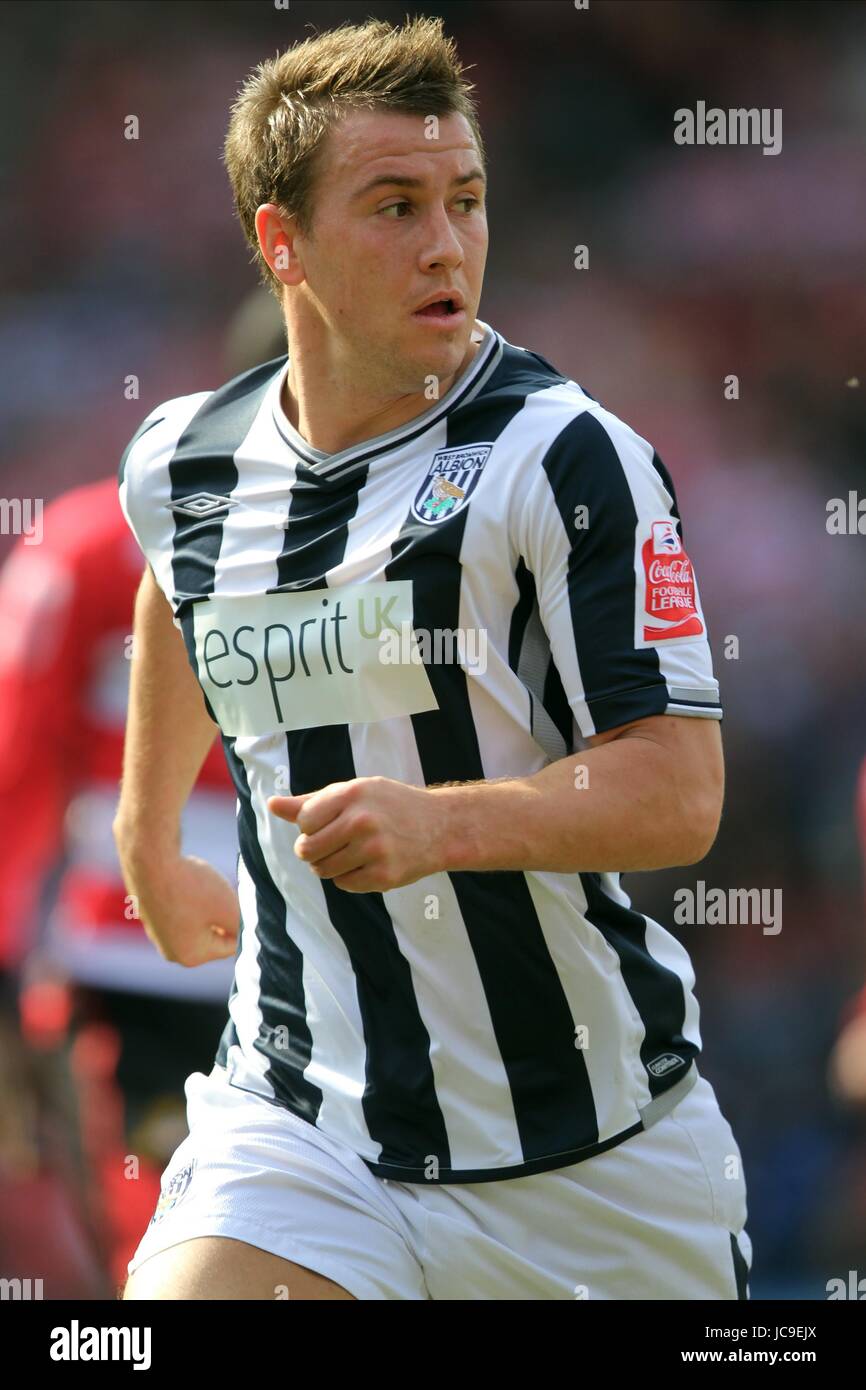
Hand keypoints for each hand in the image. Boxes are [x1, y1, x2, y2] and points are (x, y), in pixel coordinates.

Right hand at [118, 850, 239, 967]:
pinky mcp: (151, 915)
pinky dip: (188, 896)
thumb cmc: (191, 887)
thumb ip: (241, 926)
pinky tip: (184, 881)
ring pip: (198, 919)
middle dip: (220, 914)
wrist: (149, 860)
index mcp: (191, 956)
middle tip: (216, 892)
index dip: (238, 921)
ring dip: (206, 904)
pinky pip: (182, 909)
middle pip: (213, 934)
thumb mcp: (229, 908)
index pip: (230, 945)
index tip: (233, 901)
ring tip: (198, 886)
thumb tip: (242, 934)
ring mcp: (157, 934)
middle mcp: (171, 952)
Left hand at [267, 776, 444, 892]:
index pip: (304, 821)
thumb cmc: (388, 805)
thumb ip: (310, 802)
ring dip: (330, 865)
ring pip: (323, 870)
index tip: (329, 822)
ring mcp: (374, 851)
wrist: (440, 826)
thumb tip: (271, 805)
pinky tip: (369, 863)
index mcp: (352, 794)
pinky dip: (349, 878)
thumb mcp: (353, 793)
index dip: (311, 826)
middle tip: (335, 842)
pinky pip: (344, 884)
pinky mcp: (384, 877)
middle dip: (313, 850)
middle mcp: (362, 821)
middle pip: (307, 850)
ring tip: (352, 852)